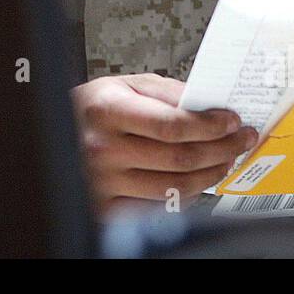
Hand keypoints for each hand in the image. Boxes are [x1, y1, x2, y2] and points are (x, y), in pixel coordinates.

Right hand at [71, 72, 257, 215]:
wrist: (53, 132)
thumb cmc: (88, 110)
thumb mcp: (121, 85)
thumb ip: (164, 91)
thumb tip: (207, 105)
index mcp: (107, 111)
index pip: (172, 125)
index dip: (210, 126)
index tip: (231, 121)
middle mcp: (103, 149)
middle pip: (179, 158)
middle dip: (221, 149)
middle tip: (240, 140)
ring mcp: (104, 183)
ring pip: (174, 187)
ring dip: (210, 174)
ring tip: (224, 160)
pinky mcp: (106, 208)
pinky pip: (158, 208)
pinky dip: (186, 196)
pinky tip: (197, 180)